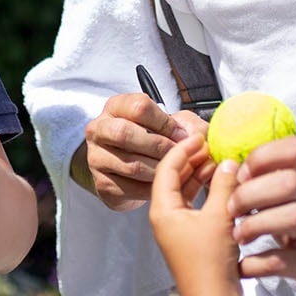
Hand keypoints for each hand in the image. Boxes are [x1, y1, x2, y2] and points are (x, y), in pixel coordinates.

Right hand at [75, 93, 206, 210]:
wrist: (130, 170)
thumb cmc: (152, 140)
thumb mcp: (170, 124)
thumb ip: (188, 125)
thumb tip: (198, 139)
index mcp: (116, 107)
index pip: (138, 107)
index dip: (164, 122)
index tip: (180, 134)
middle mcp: (99, 129)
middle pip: (125, 134)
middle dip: (159, 146)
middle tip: (177, 154)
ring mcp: (97, 158)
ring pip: (131, 164)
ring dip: (159, 169)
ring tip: (174, 170)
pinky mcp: (102, 183)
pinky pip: (131, 187)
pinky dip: (152, 187)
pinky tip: (163, 184)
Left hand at [152, 135, 250, 295]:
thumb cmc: (210, 263)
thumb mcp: (219, 217)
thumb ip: (223, 184)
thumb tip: (229, 161)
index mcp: (162, 210)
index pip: (166, 167)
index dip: (183, 148)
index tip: (199, 135)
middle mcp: (165, 217)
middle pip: (174, 177)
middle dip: (193, 159)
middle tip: (212, 144)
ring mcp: (177, 227)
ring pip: (186, 191)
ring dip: (201, 174)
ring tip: (219, 159)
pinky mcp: (191, 236)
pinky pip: (195, 204)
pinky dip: (207, 190)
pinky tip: (222, 182)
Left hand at [230, 136, 295, 295]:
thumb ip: (274, 181)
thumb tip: (229, 166)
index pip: (295, 150)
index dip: (263, 157)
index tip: (240, 175)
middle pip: (289, 182)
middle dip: (251, 193)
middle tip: (231, 209)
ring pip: (294, 216)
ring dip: (256, 224)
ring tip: (238, 236)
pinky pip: (288, 262)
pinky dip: (260, 264)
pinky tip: (244, 266)